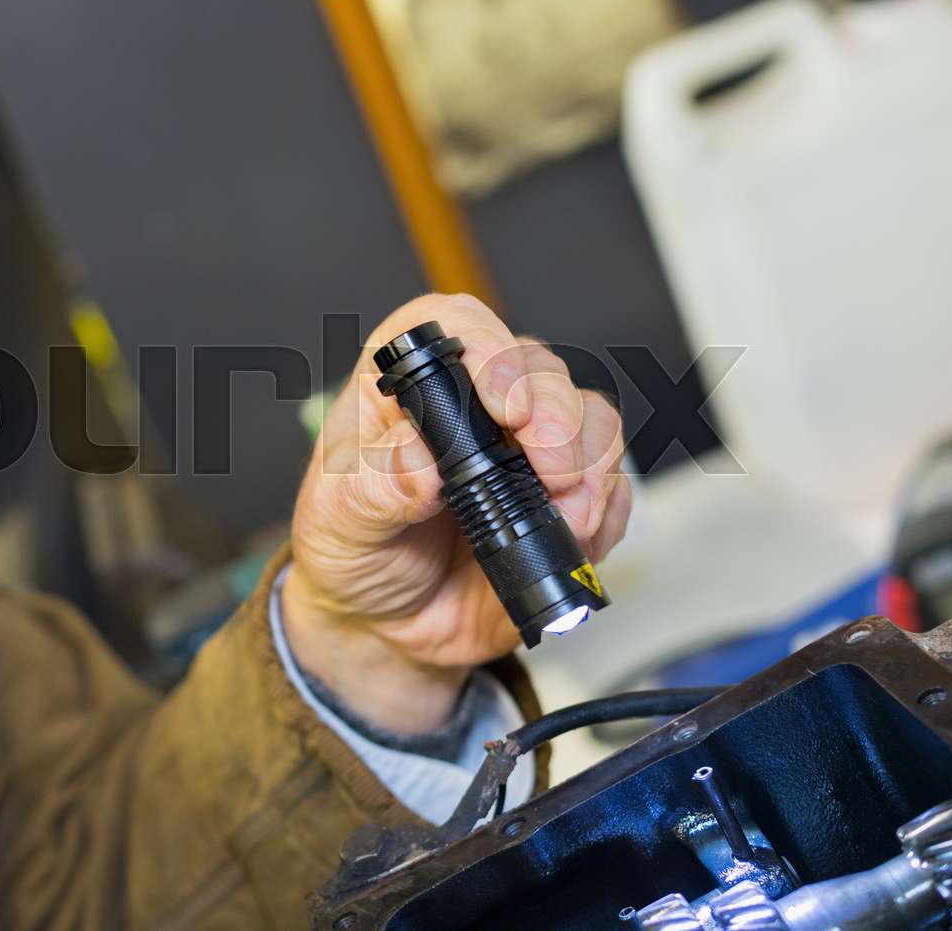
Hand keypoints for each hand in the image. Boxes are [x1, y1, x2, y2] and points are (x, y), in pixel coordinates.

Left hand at [283, 294, 630, 734]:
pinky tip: (578, 539)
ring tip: (568, 517)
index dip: (491, 351)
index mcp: (406, 384)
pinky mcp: (565, 496)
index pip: (455, 326)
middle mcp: (473, 401)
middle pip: (538, 369)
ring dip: (592, 467)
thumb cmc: (351, 552)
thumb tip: (420, 460)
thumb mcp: (340, 522)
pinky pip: (611, 484)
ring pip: (589, 419)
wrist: (386, 625)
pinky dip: (607, 511)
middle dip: (557, 417)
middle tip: (552, 469)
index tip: (505, 406)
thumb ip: (374, 488)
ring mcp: (525, 447)